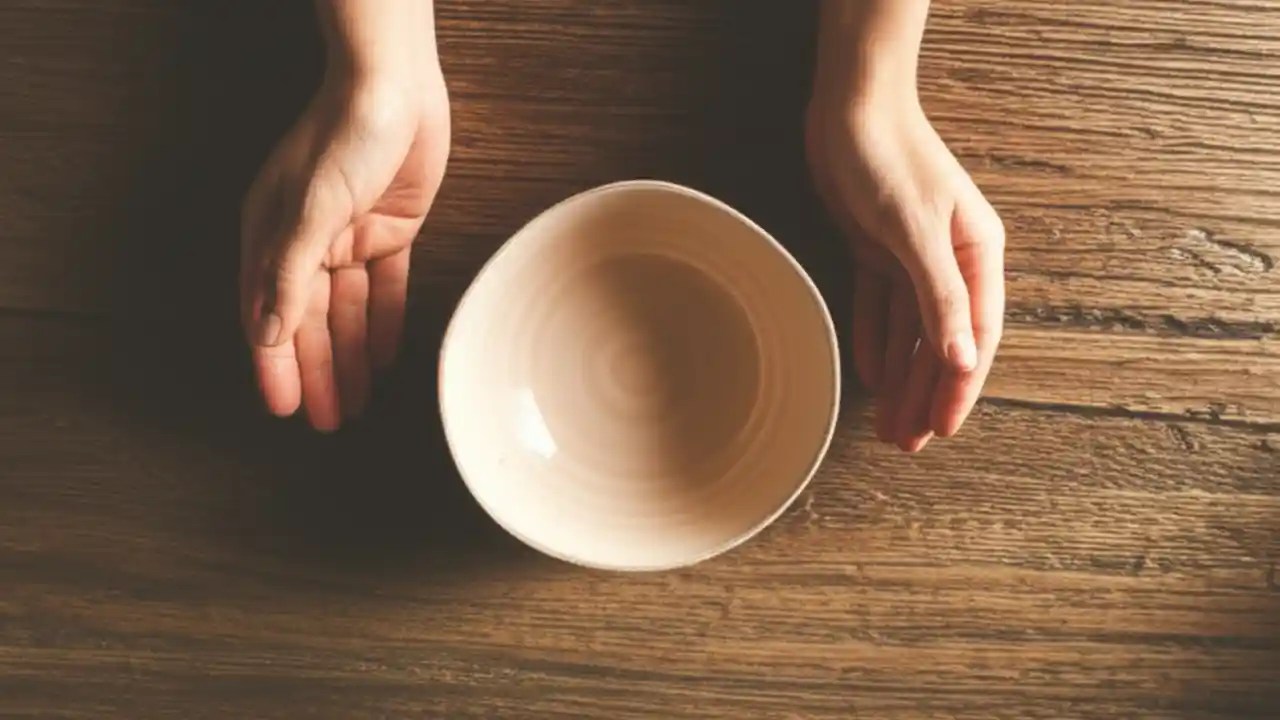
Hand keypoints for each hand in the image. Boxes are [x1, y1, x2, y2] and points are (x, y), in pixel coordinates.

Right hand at [240, 52, 449, 430]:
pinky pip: (385, 291)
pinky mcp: (389, 232)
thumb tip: (268, 334)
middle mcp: (307, 244)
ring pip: (348, 314)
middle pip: (310, 324)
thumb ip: (288, 275)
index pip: (269, 316)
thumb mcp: (309, 210)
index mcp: (271, 237)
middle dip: (318, 373)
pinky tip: (383, 360)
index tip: (285, 409)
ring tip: (358, 405)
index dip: (277, 365)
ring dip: (351, 358)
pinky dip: (384, 324)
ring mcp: (348, 239)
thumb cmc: (342, 136)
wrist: (394, 89)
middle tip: (329, 423)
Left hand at [807, 97, 1004, 451]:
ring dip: (898, 379)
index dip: (959, 386)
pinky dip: (875, 341)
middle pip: (940, 342)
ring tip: (886, 427)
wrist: (848, 109)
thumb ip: (940, 299)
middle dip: (925, 394)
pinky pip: (879, 308)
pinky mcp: (875, 250)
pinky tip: (868, 376)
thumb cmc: (889, 158)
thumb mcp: (916, 232)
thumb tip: (962, 362)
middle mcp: (949, 260)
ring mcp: (912, 257)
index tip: (943, 429)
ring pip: (909, 332)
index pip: (975, 336)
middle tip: (908, 444)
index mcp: (977, 254)